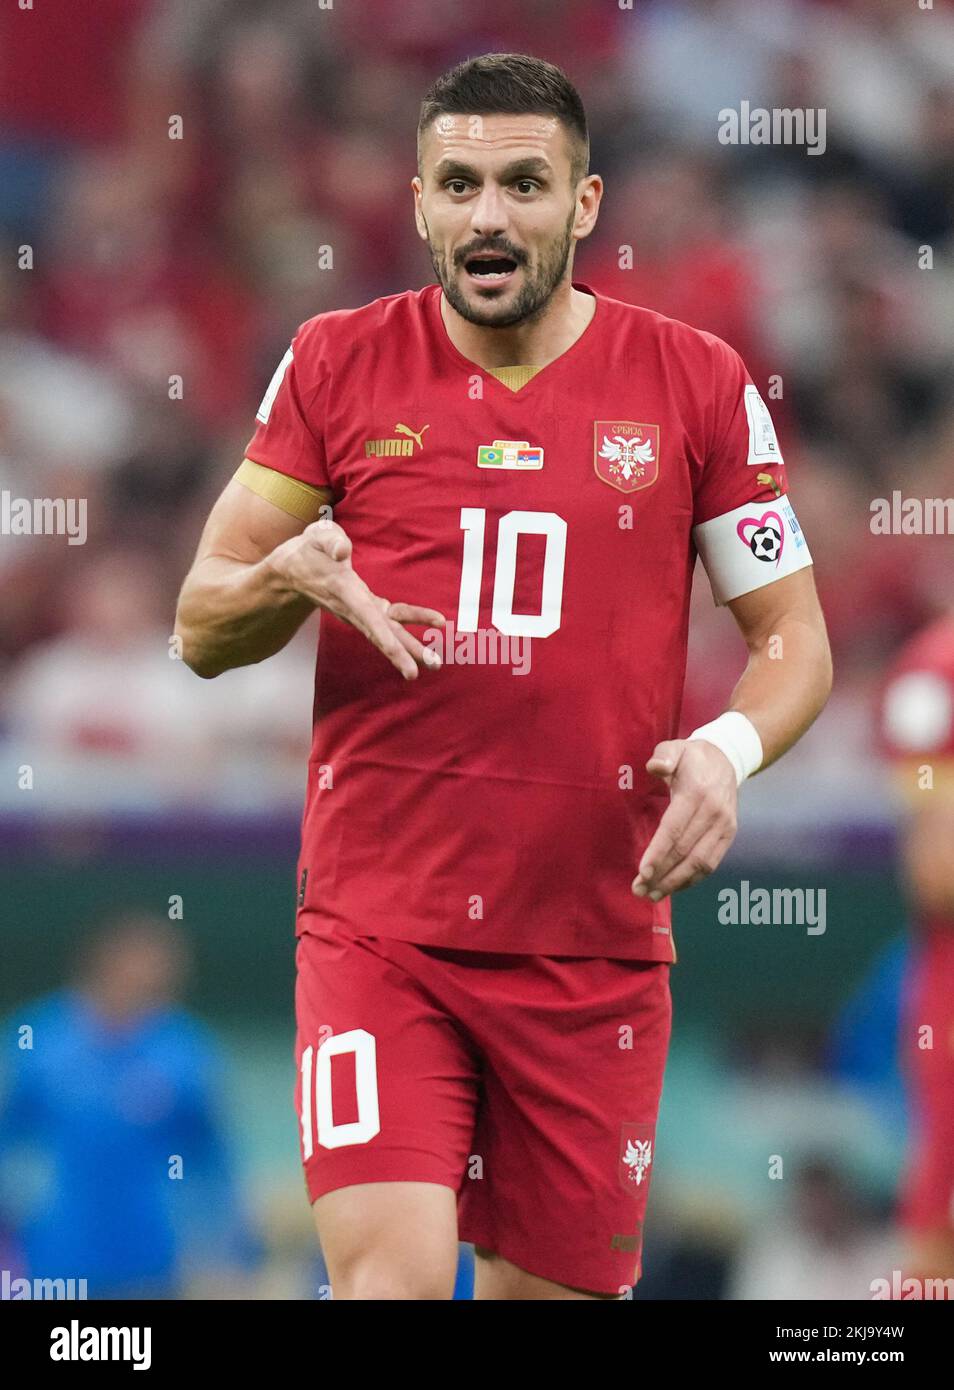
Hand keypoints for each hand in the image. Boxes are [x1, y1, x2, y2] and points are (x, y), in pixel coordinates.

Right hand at [269, 517, 445, 679]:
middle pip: (381, 633)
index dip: (384, 635)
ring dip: (411, 647)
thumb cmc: (309, 550)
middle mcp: (353, 608)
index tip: (397, 653)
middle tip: (432, 665)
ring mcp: (360, 612)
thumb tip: (342, 552)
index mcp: (344, 590)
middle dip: (404, 652)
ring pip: (388, 632)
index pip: (366, 616)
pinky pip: (391, 621)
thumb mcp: (317, 536)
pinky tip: (432, 634)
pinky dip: (411, 627)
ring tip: (435, 662)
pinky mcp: (367, 610)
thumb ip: (331, 540)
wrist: (292, 571)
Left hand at [632, 738, 737, 899]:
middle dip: (662, 874)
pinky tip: (673, 887)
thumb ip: (664, 755)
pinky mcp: (729, 835)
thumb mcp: (675, 747)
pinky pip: (711, 863)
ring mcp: (725, 826)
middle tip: (639, 890)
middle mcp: (715, 813)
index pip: (675, 829)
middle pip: (686, 851)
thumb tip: (655, 767)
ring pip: (700, 862)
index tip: (642, 872)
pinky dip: (692, 879)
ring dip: (676, 882)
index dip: (659, 852)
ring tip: (652, 895)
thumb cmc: (691, 757)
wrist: (728, 759)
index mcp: (697, 793)